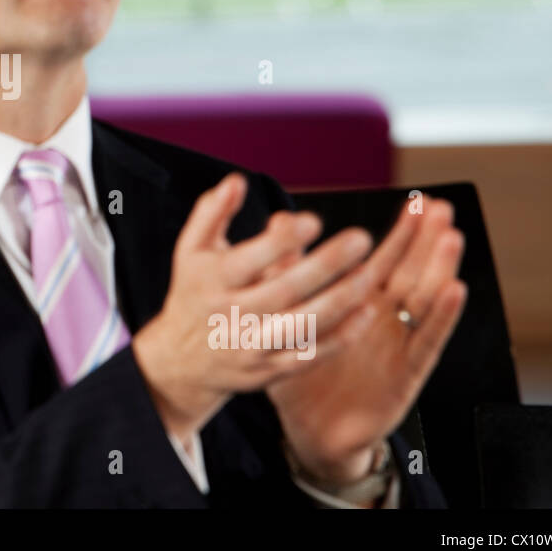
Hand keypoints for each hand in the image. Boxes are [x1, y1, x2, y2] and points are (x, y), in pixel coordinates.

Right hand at [132, 172, 384, 440]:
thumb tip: (237, 180)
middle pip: (284, 291)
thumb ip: (212, 212)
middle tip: (361, 238)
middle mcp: (233, 315)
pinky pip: (309, 355)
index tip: (313, 220)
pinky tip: (365, 312)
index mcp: (213, 280)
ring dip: (340, 300)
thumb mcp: (191, 249)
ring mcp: (252, 346)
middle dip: (324, 265)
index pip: (249, 260)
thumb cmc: (194, 290)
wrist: (181, 360)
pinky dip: (339, 338)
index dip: (281, 241)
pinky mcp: (269, 370)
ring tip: (370, 273)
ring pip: (302, 325)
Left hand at [266, 197, 466, 484]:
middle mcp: (385, 321)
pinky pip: (426, 343)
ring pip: (424, 302)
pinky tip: (453, 291)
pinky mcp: (406, 376)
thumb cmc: (302, 372)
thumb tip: (282, 221)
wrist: (309, 429)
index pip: (386, 260)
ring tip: (451, 238)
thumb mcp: (289, 316)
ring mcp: (399, 346)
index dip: (404, 232)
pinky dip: (441, 318)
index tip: (420, 202)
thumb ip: (288, 270)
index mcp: (359, 304)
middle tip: (442, 209)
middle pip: (412, 273)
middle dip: (428, 241)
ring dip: (439, 269)